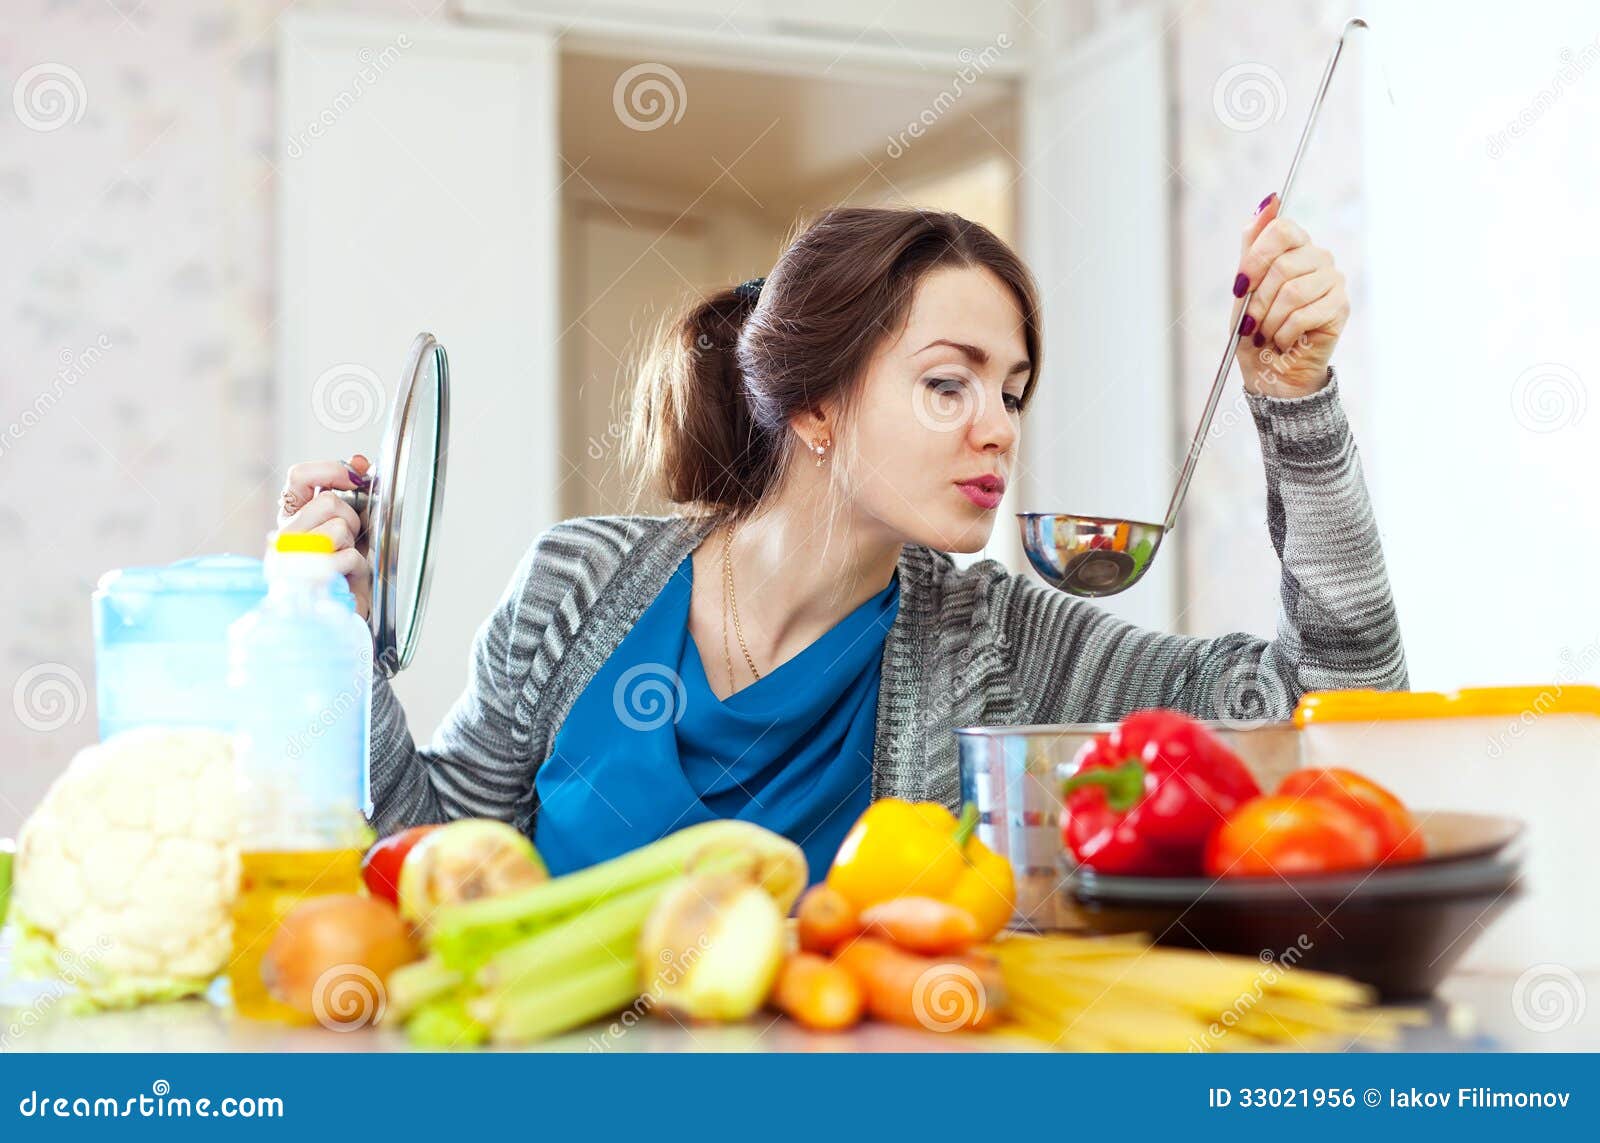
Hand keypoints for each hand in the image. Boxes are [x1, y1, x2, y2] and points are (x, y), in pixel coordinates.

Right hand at [277, 454, 372, 619]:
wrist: (340, 618)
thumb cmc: (345, 573)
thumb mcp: (351, 526)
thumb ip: (352, 493)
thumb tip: (361, 461)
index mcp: (291, 519)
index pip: (299, 476)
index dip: (333, 470)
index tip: (357, 479)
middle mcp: (284, 537)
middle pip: (329, 501)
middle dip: (352, 519)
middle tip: (351, 541)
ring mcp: (292, 559)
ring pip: (339, 527)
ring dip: (354, 545)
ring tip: (347, 562)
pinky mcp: (306, 580)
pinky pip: (348, 557)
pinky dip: (359, 567)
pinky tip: (349, 579)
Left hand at [1230, 194, 1347, 397]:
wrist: (1271, 371)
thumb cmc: (1256, 329)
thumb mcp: (1245, 286)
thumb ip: (1253, 243)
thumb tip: (1269, 200)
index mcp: (1295, 246)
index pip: (1281, 229)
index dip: (1255, 259)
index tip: (1240, 287)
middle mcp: (1318, 257)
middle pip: (1282, 265)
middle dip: (1257, 302)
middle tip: (1252, 324)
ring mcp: (1333, 280)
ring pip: (1292, 292)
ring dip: (1269, 321)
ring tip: (1267, 335)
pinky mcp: (1340, 306)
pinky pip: (1304, 314)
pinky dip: (1284, 334)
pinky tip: (1284, 341)